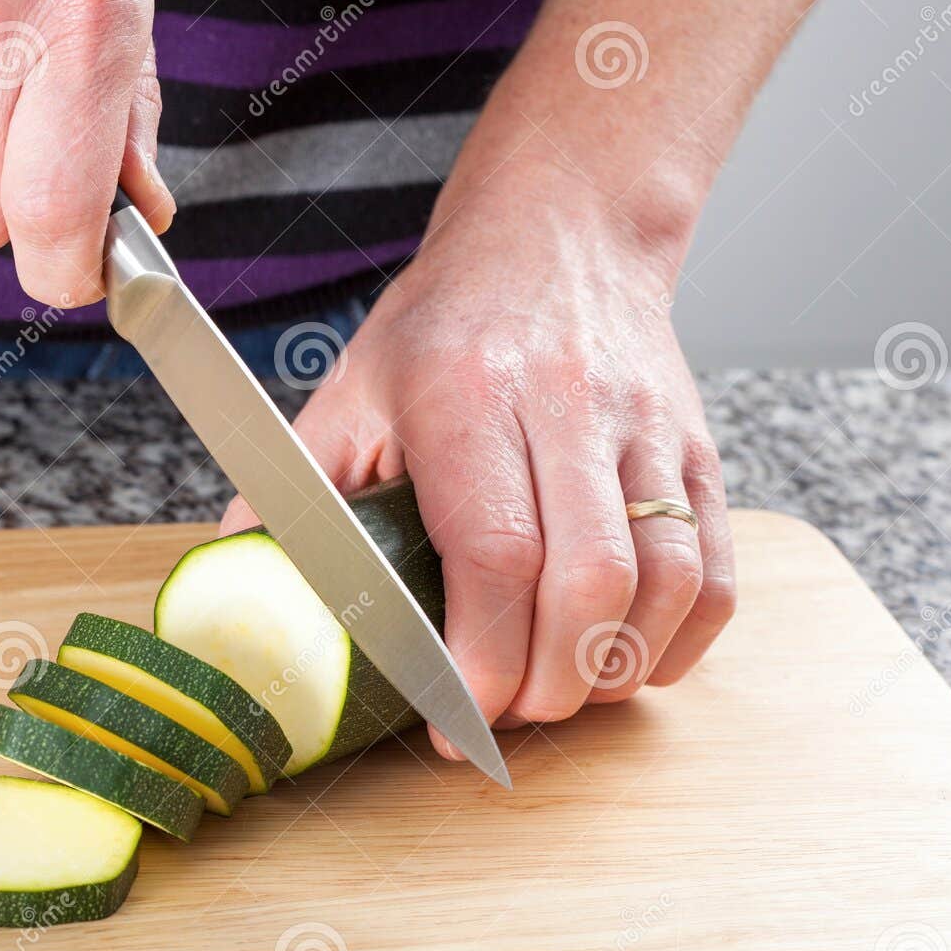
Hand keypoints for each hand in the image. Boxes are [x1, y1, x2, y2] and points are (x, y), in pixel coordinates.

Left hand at [222, 166, 735, 758]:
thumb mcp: (349, 390)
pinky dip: (677, 641)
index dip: (482, 655)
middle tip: (501, 717)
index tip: (454, 716)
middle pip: (589, 582)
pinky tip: (620, 657)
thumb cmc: (447, 323)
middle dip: (545, 683)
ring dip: (611, 668)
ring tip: (555, 690)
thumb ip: (292, 489)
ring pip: (665, 583)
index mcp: (469, 395)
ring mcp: (649, 429)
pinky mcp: (701, 450)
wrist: (560, 234)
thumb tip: (236, 578)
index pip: (497, 550)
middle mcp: (571, 408)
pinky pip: (714, 571)